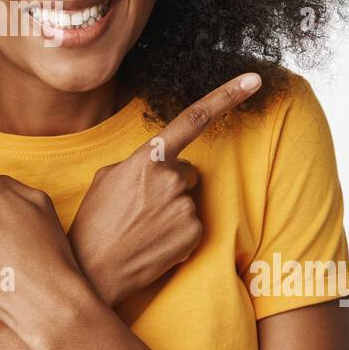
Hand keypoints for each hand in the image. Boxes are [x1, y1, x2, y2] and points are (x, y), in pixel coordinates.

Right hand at [68, 73, 261, 306]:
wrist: (94, 269)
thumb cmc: (95, 221)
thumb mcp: (106, 177)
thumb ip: (139, 162)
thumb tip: (161, 164)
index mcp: (148, 157)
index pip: (193, 118)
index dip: (227, 96)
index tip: (254, 80)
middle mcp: (171, 178)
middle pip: (187, 172)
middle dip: (170, 184)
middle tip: (140, 206)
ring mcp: (185, 207)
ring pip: (189, 200)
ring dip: (172, 210)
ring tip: (142, 227)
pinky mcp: (194, 234)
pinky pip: (193, 225)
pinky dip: (177, 233)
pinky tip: (153, 242)